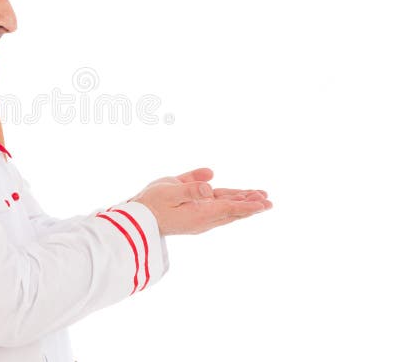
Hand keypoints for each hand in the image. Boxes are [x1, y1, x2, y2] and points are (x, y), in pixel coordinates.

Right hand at [128, 168, 271, 235]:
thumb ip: (189, 187)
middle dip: (250, 205)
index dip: (248, 205)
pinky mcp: (193, 213)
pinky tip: (234, 195)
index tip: (264, 203)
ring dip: (242, 203)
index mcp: (199, 214)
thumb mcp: (167, 191)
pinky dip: (229, 201)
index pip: (229, 208)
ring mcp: (198, 217)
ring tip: (259, 197)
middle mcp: (202, 218)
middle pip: (232, 211)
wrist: (136, 221)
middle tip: (268, 200)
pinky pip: (215, 206)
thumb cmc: (150, 204)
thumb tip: (211, 185)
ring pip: (226, 209)